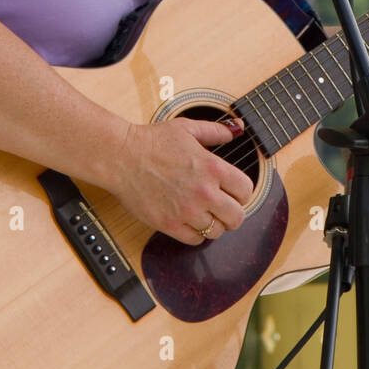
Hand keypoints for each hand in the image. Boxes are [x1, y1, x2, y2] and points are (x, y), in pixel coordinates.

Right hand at [112, 117, 252, 245]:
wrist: (122, 157)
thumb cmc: (152, 141)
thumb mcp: (187, 128)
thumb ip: (215, 130)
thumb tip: (236, 128)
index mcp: (212, 167)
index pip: (246, 190)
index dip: (242, 192)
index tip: (234, 192)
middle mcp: (204, 192)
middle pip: (237, 217)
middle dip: (234, 213)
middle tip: (225, 209)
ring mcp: (187, 211)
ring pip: (217, 231)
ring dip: (214, 224)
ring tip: (205, 214)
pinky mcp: (170, 225)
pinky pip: (195, 240)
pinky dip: (196, 234)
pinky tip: (190, 221)